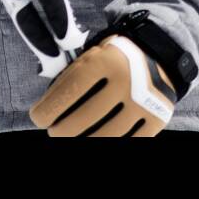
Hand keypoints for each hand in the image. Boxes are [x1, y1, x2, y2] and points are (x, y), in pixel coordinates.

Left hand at [29, 33, 176, 136]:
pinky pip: (130, 142)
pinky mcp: (157, 120)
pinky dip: (111, 144)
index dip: (49, 108)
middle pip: (83, 119)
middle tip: (55, 133)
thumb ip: (74, 75)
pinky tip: (98, 141)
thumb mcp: (93, 54)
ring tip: (73, 139)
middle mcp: (125, 82)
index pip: (69, 90)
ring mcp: (144, 103)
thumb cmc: (113, 58)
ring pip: (105, 136)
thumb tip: (49, 105)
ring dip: (83, 142)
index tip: (38, 118)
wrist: (159, 55)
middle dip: (62, 131)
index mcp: (105, 61)